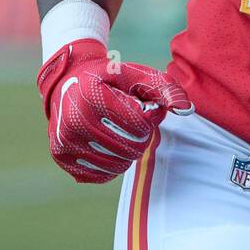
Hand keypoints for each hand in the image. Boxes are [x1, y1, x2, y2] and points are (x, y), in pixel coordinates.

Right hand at [37, 38, 192, 183]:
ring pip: (118, 165)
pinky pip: (101, 175)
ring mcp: (65, 142)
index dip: (150, 117)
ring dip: (127, 150)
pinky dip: (111, 162)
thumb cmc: (109, 79)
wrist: (66, 83)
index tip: (143, 106)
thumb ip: (164, 88)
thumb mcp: (135, 74)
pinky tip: (107, 143)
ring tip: (119, 130)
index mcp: (92, 98)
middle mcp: (74, 122)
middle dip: (140, 136)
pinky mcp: (63, 158)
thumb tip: (186, 109)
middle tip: (132, 120)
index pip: (140, 125)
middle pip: (131, 148)